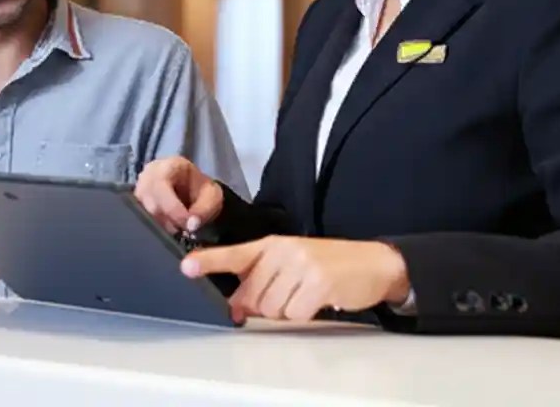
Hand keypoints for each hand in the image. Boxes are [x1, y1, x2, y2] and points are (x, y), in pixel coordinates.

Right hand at [135, 156, 223, 233]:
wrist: (192, 192)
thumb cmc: (201, 191)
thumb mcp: (212, 198)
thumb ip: (204, 210)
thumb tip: (190, 226)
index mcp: (168, 166)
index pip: (161, 185)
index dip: (173, 208)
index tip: (187, 225)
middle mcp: (147, 175)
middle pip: (150, 202)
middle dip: (168, 221)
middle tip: (183, 229)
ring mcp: (138, 190)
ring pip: (142, 214)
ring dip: (160, 226)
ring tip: (176, 228)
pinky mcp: (135, 204)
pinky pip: (139, 220)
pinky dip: (153, 228)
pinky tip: (166, 229)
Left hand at [181, 237, 408, 321]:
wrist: (372, 262)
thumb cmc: (326, 265)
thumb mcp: (291, 262)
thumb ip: (260, 279)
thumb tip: (237, 308)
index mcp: (272, 244)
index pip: (235, 254)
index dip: (209, 261)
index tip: (187, 267)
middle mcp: (284, 251)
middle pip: (252, 296)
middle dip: (264, 305)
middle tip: (288, 294)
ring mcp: (301, 265)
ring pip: (271, 309)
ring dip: (286, 311)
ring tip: (305, 295)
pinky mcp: (318, 283)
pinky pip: (295, 314)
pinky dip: (305, 315)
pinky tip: (318, 300)